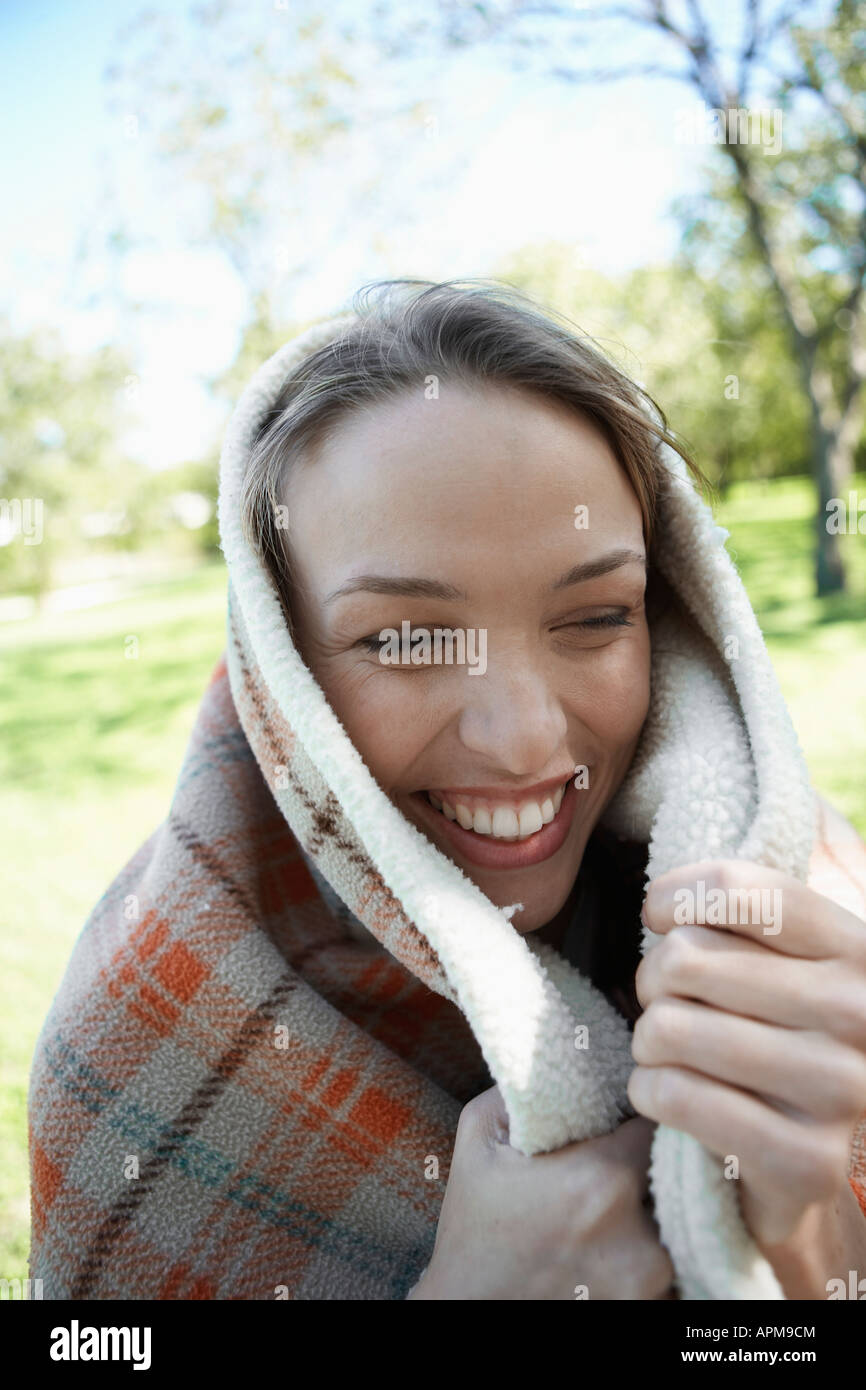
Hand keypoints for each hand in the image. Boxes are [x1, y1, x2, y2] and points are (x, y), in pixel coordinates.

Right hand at [408, 1082, 674, 1298]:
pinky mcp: (654, 1310)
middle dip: (663, 1158)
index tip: (638, 1108)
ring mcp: (653, 1280)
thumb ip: (515, 1088)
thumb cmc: (473, 1233)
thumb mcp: (477, 1143)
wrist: (468, 1318)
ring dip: (666, 1205)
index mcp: (602, 1179)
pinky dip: (664, 1248)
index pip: (663, 1121)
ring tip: (631, 1200)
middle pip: (682, 1172)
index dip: (653, 1110)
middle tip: (637, 1154)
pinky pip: (682, 1263)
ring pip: (685, 1218)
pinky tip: (632, 1240)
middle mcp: (640, 1232)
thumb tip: (551, 1049)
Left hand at [629, 859, 865, 1245]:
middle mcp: (860, 1012)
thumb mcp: (796, 965)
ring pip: (670, 1026)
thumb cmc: (791, 1040)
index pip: (740, 890)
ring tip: (663, 1050)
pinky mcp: (807, 1160)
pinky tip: (660, 1092)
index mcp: (858, 950)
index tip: (661, 917)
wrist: (828, 1158)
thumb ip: (749, 922)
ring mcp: (840, 1088)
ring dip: (646, 1040)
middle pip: (686, 959)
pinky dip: (648, 1090)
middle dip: (652, 980)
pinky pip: (677, 1096)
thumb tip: (665, 903)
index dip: (678, 893)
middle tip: (664, 1003)